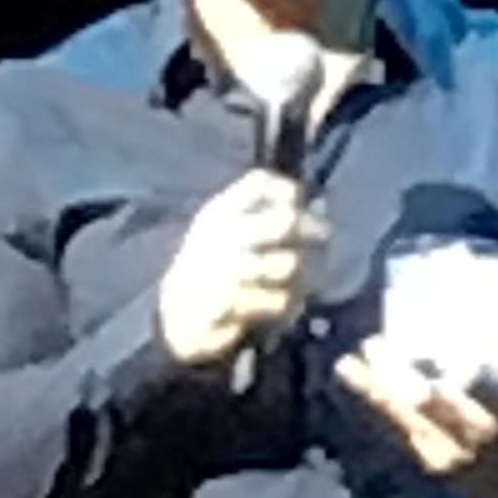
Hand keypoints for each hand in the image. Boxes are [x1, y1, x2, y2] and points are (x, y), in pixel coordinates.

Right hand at [157, 172, 317, 366]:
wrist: (174, 314)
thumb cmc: (210, 267)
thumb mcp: (228, 232)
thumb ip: (269, 215)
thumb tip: (322, 204)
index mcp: (219, 212)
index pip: (259, 182)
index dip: (287, 189)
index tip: (298, 202)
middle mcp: (223, 235)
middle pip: (285, 220)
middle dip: (310, 227)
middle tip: (322, 235)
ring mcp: (228, 269)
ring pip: (288, 263)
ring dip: (296, 273)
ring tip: (290, 278)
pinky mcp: (234, 301)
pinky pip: (280, 299)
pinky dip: (284, 303)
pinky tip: (276, 302)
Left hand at [336, 339, 497, 497]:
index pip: (482, 389)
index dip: (451, 365)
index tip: (436, 346)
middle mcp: (474, 438)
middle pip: (426, 402)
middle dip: (394, 371)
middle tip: (373, 343)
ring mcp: (449, 455)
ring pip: (404, 419)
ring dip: (374, 389)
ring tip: (348, 365)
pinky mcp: (434, 465)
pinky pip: (402, 432)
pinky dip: (382, 408)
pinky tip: (365, 388)